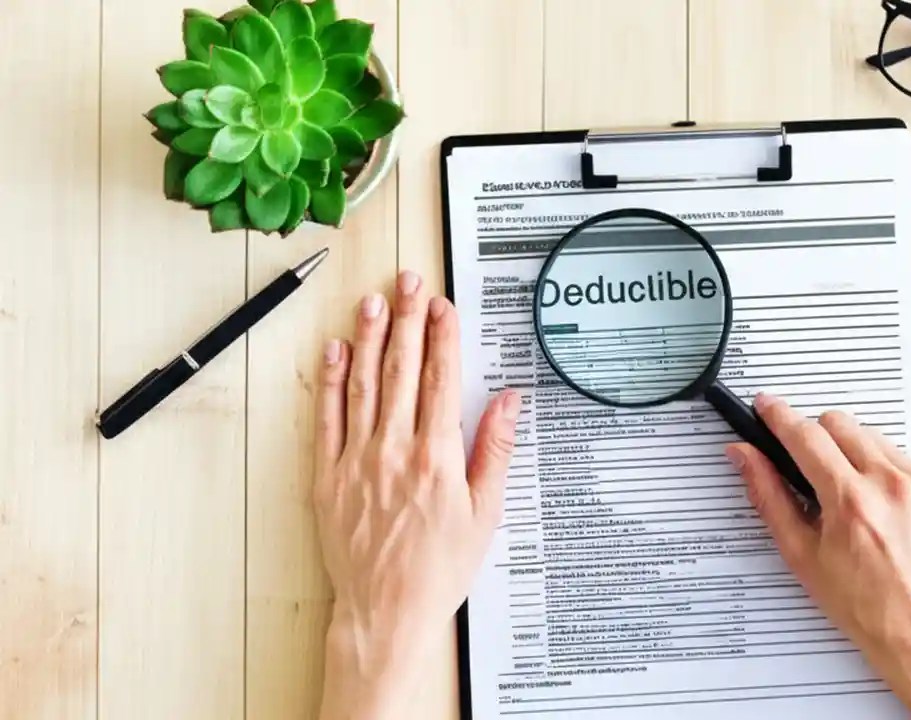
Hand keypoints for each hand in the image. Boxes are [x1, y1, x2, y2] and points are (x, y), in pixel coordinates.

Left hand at [312, 272, 520, 719]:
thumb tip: (507, 403)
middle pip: (403, 370)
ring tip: (374, 302)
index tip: (443, 307)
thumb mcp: (485, 513)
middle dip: (408, 321)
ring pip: (364, 385)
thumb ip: (494, 451)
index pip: (441, 380)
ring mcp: (358, 461)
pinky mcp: (329, 478)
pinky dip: (332, 383)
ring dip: (370, 339)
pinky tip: (337, 353)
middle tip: (409, 284)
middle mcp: (395, 450)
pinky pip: (329, 420)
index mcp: (438, 457)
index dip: (442, 337)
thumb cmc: (439, 569)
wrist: (387, 612)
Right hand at [725, 393, 910, 719]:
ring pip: (869, 434)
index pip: (806, 436)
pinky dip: (879, 467)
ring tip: (844, 492)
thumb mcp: (801, 554)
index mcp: (851, 503)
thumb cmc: (862, 603)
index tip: (766, 406)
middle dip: (814, 435)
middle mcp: (890, 485)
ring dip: (848, 451)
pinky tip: (875, 502)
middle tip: (805, 465)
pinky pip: (898, 454)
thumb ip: (768, 496)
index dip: (779, 416)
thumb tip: (744, 455)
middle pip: (838, 423)